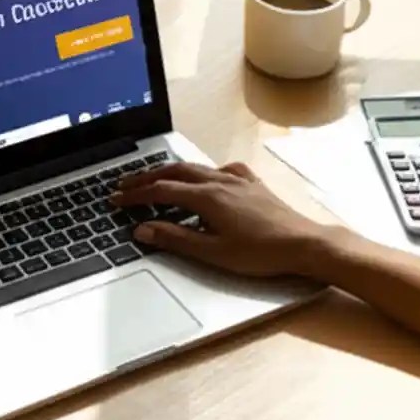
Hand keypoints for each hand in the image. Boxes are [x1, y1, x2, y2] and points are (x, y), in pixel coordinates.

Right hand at [112, 161, 345, 277]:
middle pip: (174, 172)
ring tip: (154, 178)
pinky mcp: (252, 184)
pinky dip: (203, 172)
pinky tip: (205, 179)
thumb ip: (175, 239)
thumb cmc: (261, 252)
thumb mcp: (212, 252)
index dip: (135, 195)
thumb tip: (143, 231)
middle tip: (124, 184)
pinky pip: (220, 170)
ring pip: (196, 168)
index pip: (160, 190)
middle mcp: (220, 181)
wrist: (303, 244)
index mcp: (207, 197)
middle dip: (146, 177)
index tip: (115, 198)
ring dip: (170, 172)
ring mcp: (237, 180)